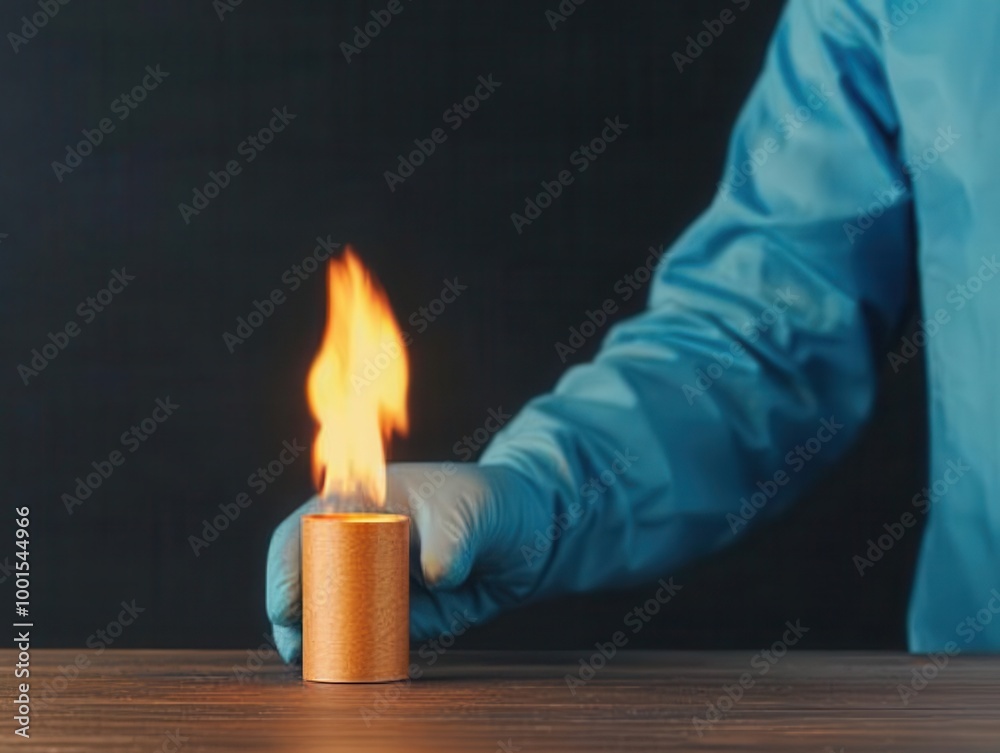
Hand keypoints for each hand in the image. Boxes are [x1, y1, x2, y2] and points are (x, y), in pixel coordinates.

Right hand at [265, 462, 549, 661]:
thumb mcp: (473, 509)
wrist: (534, 530)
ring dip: (323, 638)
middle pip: (309, 577)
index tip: (288, 603)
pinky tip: (357, 667)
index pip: (306, 529)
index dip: (286, 565)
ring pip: (336, 612)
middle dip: (295, 613)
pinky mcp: (406, 613)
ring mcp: (382, 579)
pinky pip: (374, 636)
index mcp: (364, 501)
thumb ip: (452, 538)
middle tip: (297, 646)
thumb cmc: (494, 501)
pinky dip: (361, 653)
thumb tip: (435, 575)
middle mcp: (363, 541)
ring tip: (319, 663)